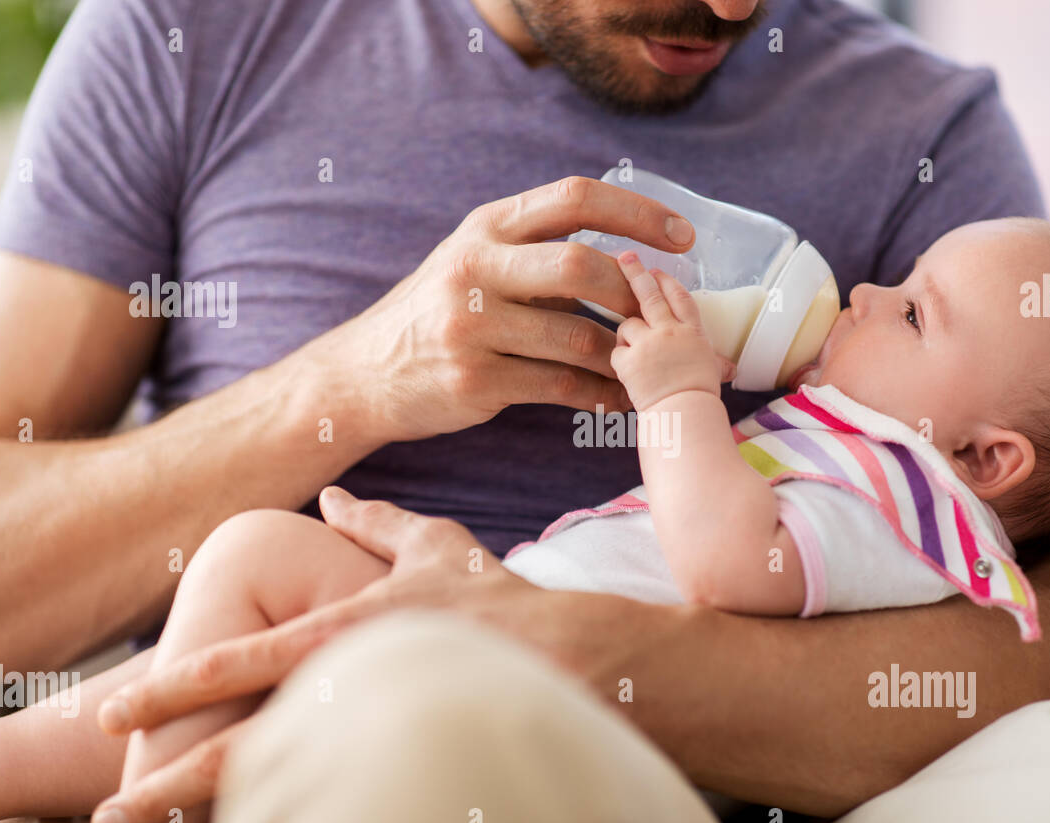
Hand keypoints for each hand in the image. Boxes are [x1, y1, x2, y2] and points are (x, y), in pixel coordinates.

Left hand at [90, 487, 526, 822]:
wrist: (588, 659)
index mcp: (350, 630)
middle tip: (112, 820)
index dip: (174, 684)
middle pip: (247, 747)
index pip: (245, 661)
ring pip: (287, 794)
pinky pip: (342, 817)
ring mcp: (386, 735)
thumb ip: (376, 522)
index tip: (112, 711)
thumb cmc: (505, 601)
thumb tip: (329, 494)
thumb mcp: (439, 547)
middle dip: (170, 785)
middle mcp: (356, 685)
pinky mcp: (416, 772)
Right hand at [323, 176, 696, 443]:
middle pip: (579, 267)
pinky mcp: (475, 381)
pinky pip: (560, 387)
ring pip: (578, 338)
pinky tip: (617, 398)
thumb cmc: (439, 312)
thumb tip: (633, 256)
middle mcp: (476, 268)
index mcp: (486, 227)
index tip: (684, 236)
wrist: (365, 374)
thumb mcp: (475, 260)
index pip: (574, 198)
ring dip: (624, 356)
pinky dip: (599, 394)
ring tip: (648, 366)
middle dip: (632, 294)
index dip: (637, 212)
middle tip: (661, 315)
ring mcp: (472, 327)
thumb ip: (537, 251)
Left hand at [610, 252, 731, 410]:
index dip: (668, 282)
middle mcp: (669, 331)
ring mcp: (647, 344)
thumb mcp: (712, 373)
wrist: (685, 414)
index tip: (657, 270)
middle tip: (626, 257)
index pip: (680, 297)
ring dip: (628, 334)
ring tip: (635, 350)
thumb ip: (715, 364)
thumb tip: (730, 369)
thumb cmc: (702, 398)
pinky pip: (616, 352)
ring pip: (627, 324)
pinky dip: (620, 360)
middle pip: (649, 295)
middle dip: (636, 273)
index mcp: (692, 332)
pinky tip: (628, 372)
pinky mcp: (627, 361)